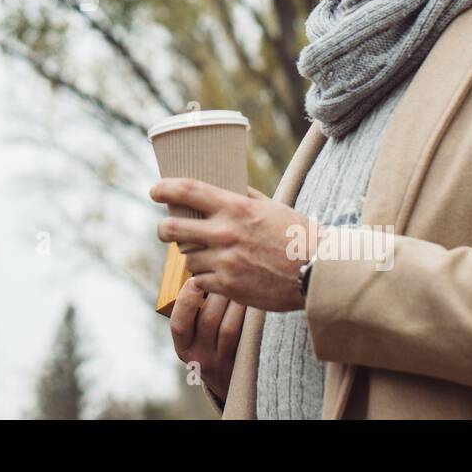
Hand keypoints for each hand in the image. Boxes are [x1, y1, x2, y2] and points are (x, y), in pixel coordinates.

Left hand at [152, 179, 318, 311]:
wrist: (318, 273)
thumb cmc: (298, 235)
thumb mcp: (272, 207)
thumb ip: (245, 196)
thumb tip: (226, 184)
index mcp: (236, 208)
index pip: (188, 191)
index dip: (165, 188)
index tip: (154, 190)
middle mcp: (225, 233)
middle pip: (172, 228)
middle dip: (163, 228)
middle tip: (164, 228)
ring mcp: (225, 261)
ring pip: (187, 257)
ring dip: (191, 255)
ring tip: (205, 254)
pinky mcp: (228, 286)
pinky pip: (200, 280)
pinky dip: (204, 277)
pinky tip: (215, 273)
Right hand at [169, 277, 244, 403]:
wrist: (230, 381)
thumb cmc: (209, 346)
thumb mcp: (194, 336)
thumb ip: (193, 312)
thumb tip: (200, 274)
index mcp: (183, 347)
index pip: (179, 325)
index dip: (186, 300)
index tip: (194, 280)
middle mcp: (199, 358)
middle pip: (207, 320)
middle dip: (216, 293)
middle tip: (225, 273)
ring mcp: (221, 362)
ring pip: (227, 326)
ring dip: (234, 301)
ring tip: (240, 283)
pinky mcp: (240, 362)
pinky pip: (243, 334)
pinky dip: (246, 314)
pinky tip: (251, 300)